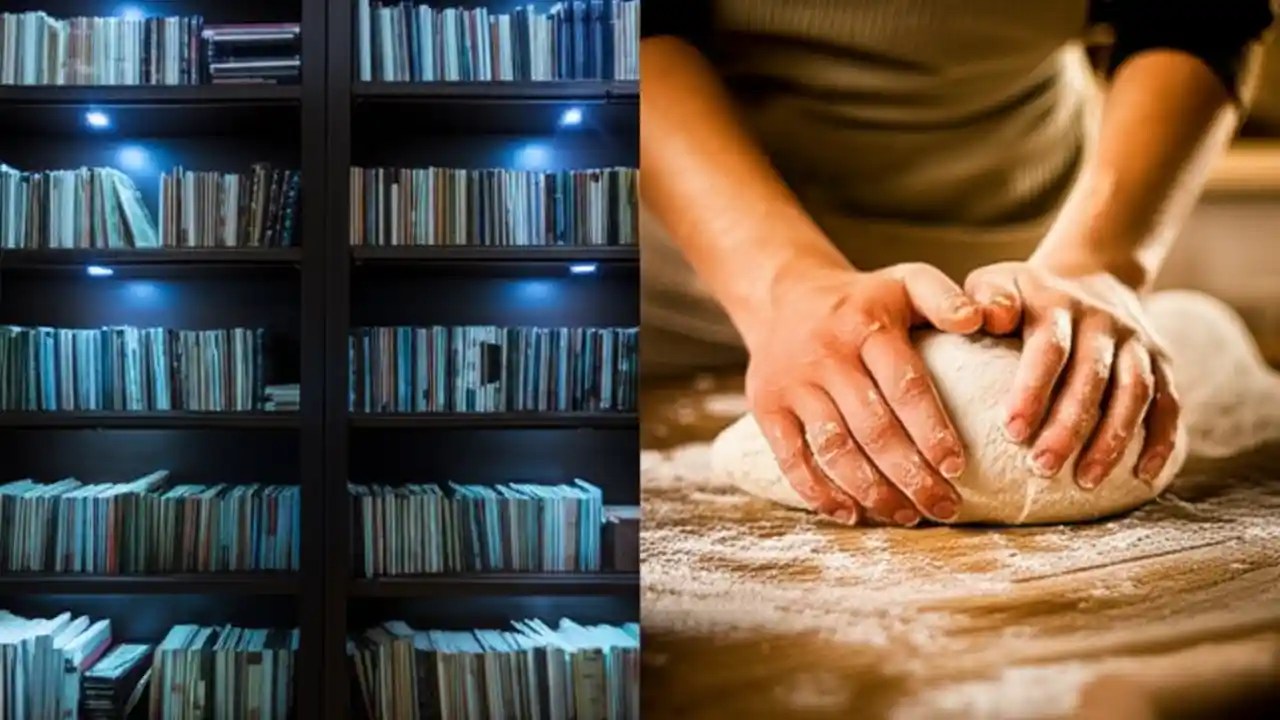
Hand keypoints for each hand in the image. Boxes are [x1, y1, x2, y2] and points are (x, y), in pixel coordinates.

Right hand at [745, 262, 983, 525]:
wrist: (783, 294)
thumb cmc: (862, 301)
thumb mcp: (904, 281)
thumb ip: (944, 297)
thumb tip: (979, 320)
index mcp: (866, 325)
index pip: (904, 386)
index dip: (932, 432)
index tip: (957, 469)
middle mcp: (827, 355)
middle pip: (873, 428)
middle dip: (911, 476)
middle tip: (945, 508)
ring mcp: (793, 384)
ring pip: (835, 450)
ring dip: (872, 492)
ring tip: (907, 516)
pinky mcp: (767, 407)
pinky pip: (792, 459)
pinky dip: (820, 493)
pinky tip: (852, 514)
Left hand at [964, 262, 1179, 487]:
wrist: (1091, 270)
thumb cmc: (1025, 293)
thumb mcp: (997, 282)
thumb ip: (983, 299)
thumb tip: (980, 318)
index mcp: (1057, 303)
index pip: (1049, 349)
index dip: (1033, 390)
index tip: (1011, 431)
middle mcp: (1103, 319)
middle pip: (1092, 377)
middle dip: (1068, 426)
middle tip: (1042, 468)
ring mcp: (1137, 340)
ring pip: (1134, 393)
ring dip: (1112, 439)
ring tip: (1085, 480)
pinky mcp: (1161, 360)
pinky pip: (1169, 402)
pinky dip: (1161, 439)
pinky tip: (1143, 475)